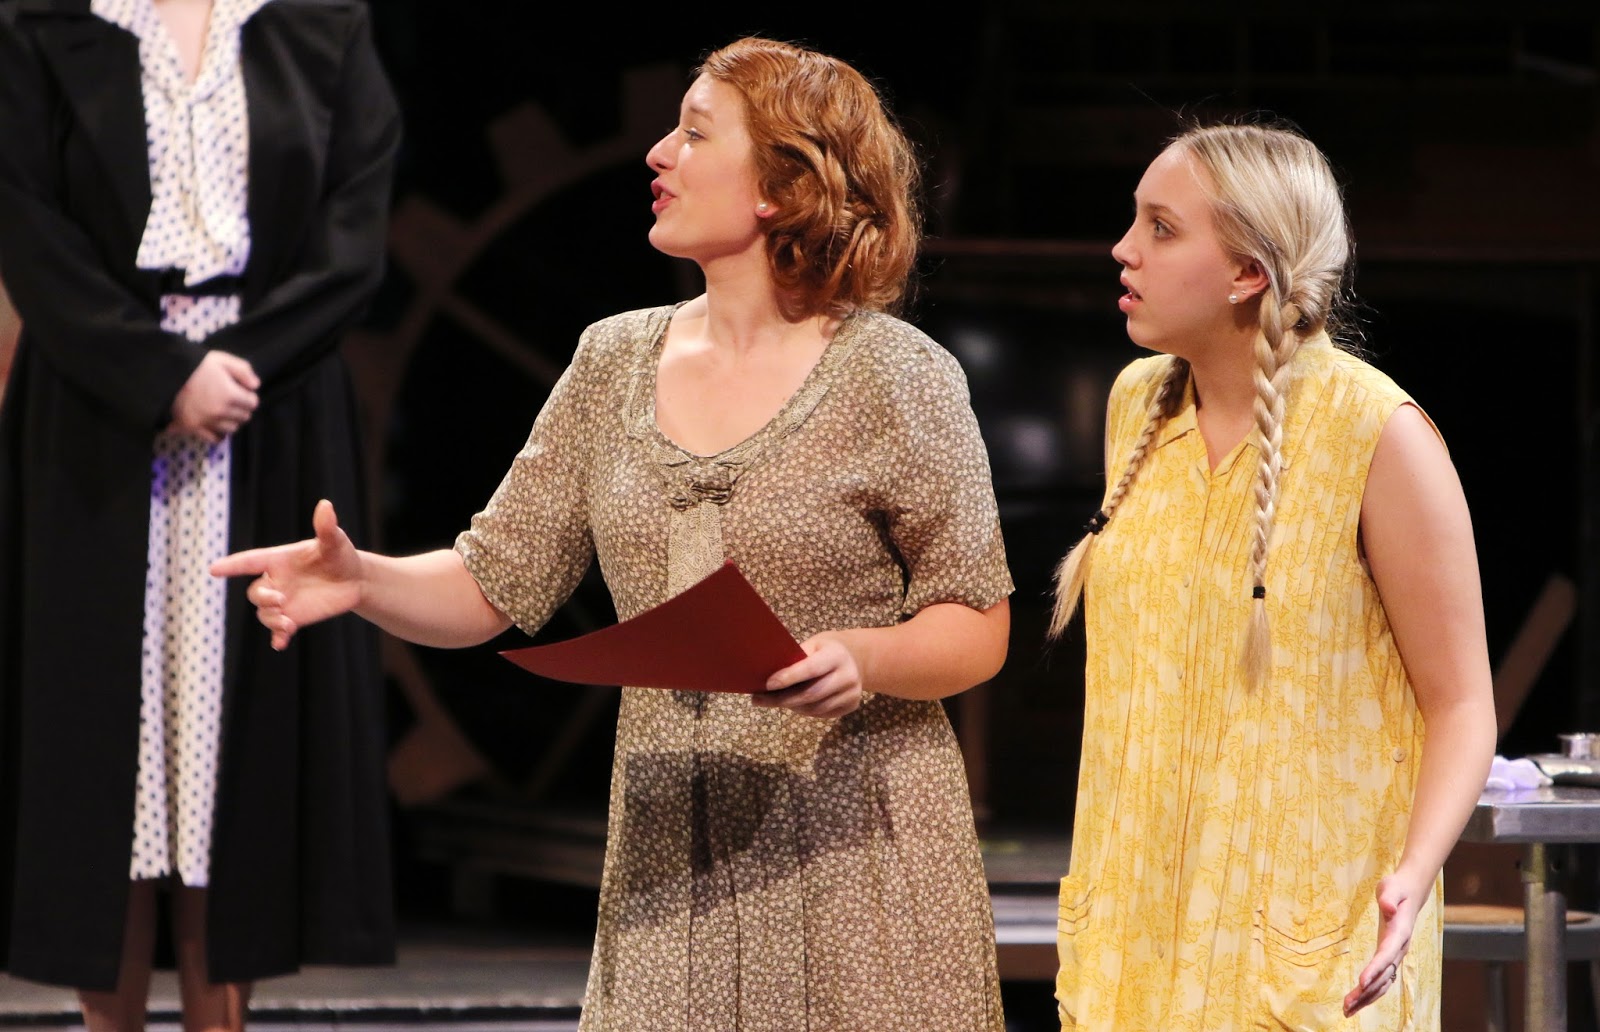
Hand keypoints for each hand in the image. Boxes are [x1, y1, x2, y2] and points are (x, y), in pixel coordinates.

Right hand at [169, 350, 259, 442]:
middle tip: (232, 400)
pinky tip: (216, 424)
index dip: (248, 396)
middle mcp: (221, 412)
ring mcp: (207, 422)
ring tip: (223, 411)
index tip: (241, 391)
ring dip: (231, 420)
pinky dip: (218, 433)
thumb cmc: (193, 365)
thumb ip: (242, 370)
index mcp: (230, 394)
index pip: (252, 403)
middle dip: (241, 408)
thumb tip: (255, 386)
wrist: (163, 376)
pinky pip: (215, 438)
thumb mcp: (220, 359)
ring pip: (232, 428)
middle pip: (244, 417)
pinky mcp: (194, 428)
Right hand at [210, 499, 361, 650]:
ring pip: (263, 613)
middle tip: (280, 599)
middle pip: (255, 592)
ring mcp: (283, 601)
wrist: (354, 579)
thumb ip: (326, 526)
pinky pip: (277, 631)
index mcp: (279, 559)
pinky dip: (277, 638)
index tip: (214, 569)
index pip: (250, 561)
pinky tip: (280, 644)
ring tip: (288, 623)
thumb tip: (326, 505)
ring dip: (271, 619)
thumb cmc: (340, 554)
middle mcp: (276, 581)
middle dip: (263, 597)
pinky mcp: (294, 618)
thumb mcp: (334, 541)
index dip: (232, 565)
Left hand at [756, 633, 863, 718]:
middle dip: (782, 699)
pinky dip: (804, 710)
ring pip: (815, 708)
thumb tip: (768, 674)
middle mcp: (848, 675)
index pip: (811, 669)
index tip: (767, 684)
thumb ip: (796, 659)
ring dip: (791, 707)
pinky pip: (822, 714)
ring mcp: (852, 693)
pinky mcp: (851, 706)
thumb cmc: (825, 649)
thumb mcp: (813, 645)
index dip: (788, 678)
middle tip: (759, 700)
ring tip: (774, 701)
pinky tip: (793, 704)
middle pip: (811, 694)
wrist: (855, 658)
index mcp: (837, 655)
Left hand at [1343, 870, 1426, 1015]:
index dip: (1375, 968)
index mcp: (1400, 933)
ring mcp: (1396, 955)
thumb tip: (1388, 908)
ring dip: (1366, 997)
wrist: (1409, 893)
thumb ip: (1389, 898)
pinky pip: (1381, 979)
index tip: (1362, 981)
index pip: (1387, 954)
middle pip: (1384, 975)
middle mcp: (1400, 949)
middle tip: (1347, 1006)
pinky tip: (1357, 1002)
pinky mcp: (1389, 957)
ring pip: (1383, 982)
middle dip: (1366, 992)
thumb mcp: (1391, 887)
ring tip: (1347, 1010)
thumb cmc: (1397, 888)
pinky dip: (1369, 992)